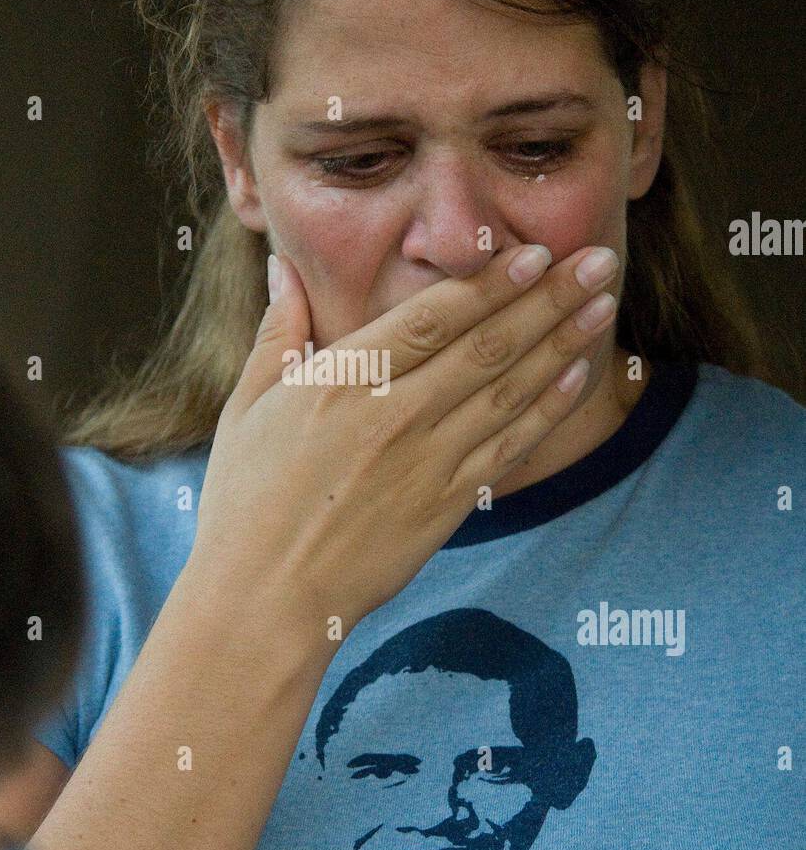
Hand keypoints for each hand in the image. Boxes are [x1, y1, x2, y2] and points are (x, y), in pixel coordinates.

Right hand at [182, 242, 617, 651]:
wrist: (265, 598)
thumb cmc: (246, 501)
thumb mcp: (248, 407)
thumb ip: (278, 333)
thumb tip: (283, 269)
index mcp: (344, 380)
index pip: (435, 317)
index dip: (492, 281)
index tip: (535, 251)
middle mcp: (396, 414)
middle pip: (488, 344)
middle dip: (550, 297)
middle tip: (598, 260)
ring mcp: (427, 462)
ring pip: (510, 390)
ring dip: (563, 343)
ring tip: (603, 304)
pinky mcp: (446, 505)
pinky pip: (509, 447)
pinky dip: (548, 409)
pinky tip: (578, 375)